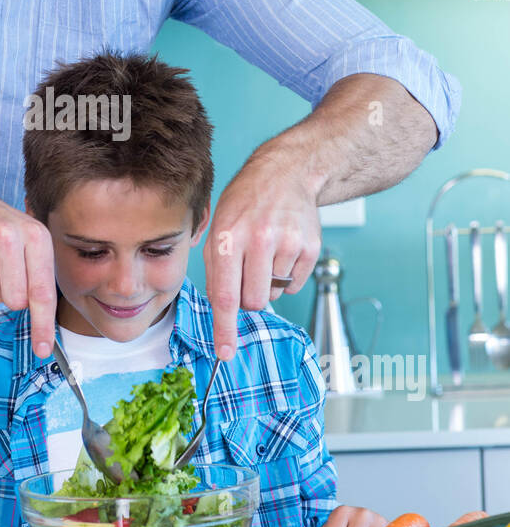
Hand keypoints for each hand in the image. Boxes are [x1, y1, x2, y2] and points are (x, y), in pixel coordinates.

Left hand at [204, 150, 322, 358]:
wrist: (285, 173)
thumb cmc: (245, 203)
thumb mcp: (218, 227)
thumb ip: (216, 268)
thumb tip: (221, 309)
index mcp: (229, 237)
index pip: (225, 295)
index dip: (225, 328)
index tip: (225, 353)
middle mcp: (259, 240)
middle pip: (254, 301)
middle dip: (249, 298)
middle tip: (247, 272)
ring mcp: (288, 243)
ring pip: (275, 293)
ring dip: (268, 282)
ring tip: (266, 251)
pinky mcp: (310, 246)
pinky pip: (295, 283)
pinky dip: (287, 275)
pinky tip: (282, 249)